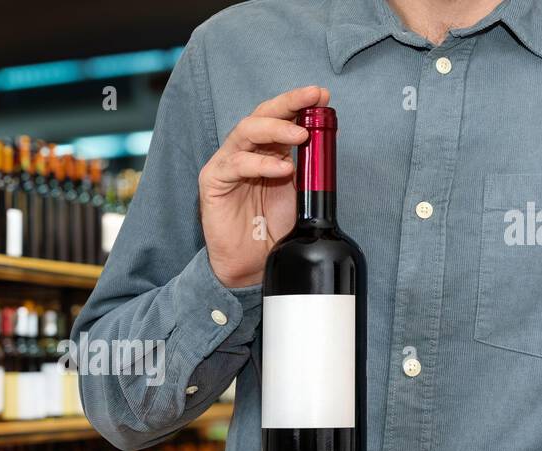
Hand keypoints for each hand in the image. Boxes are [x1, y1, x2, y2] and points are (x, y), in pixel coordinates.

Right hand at [199, 85, 329, 288]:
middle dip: (288, 104)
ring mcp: (226, 164)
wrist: (252, 263)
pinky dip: (260, 163)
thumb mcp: (299, 191)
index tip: (322, 95)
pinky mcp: (213, 182)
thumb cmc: (274, 228)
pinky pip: (235, 164)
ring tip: (301, 135)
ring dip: (276, 129)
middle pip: (261, 115)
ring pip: (245, 131)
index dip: (298, 103)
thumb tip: (328, 139)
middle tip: (311, 99)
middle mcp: (245, 151)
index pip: (279, 117)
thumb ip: (308, 166)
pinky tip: (282, 168)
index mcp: (266, 150)